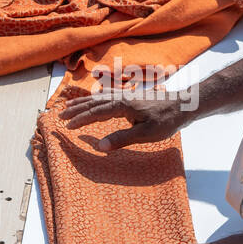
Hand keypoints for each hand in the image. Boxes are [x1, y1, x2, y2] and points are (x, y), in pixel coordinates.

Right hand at [60, 91, 186, 151]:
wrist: (183, 105)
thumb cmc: (166, 120)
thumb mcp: (145, 134)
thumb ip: (121, 139)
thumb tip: (100, 147)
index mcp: (122, 105)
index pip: (95, 112)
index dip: (80, 120)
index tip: (66, 126)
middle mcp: (121, 97)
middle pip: (93, 103)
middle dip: (76, 109)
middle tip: (59, 115)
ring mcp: (126, 96)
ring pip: (99, 98)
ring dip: (83, 103)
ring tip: (69, 106)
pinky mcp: (131, 98)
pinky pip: (107, 97)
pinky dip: (95, 99)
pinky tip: (93, 101)